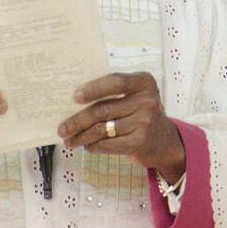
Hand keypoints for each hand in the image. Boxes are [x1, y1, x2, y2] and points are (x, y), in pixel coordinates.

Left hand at [58, 72, 185, 181]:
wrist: (165, 140)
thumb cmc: (140, 113)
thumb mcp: (135, 96)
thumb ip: (112, 93)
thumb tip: (73, 100)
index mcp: (144, 82)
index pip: (116, 81)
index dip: (94, 88)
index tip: (74, 97)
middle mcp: (147, 101)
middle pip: (103, 109)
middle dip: (78, 120)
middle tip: (62, 128)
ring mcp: (145, 123)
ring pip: (102, 129)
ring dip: (81, 136)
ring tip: (69, 139)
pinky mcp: (140, 143)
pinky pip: (107, 145)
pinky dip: (93, 146)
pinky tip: (86, 145)